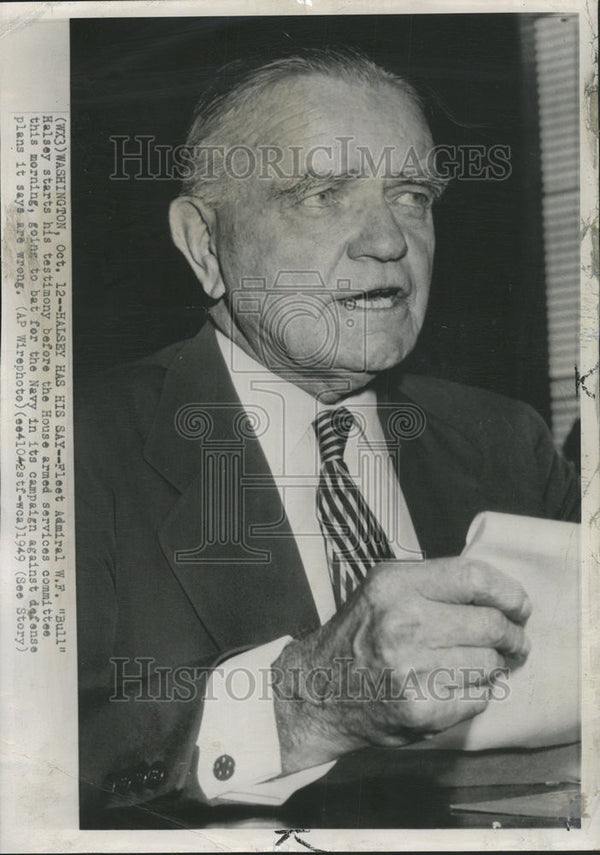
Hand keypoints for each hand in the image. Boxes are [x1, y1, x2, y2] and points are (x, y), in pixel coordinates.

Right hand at [272, 557, 531, 772]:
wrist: (317, 692)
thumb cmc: (360, 636)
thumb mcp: (384, 591)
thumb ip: (432, 583)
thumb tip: (498, 593)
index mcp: (394, 584)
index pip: (473, 577)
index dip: (508, 592)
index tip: (519, 606)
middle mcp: (402, 621)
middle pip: (490, 623)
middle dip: (512, 636)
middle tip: (514, 643)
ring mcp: (410, 667)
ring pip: (489, 662)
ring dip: (494, 667)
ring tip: (481, 666)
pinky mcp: (419, 708)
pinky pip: (478, 697)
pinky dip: (478, 694)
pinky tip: (460, 689)